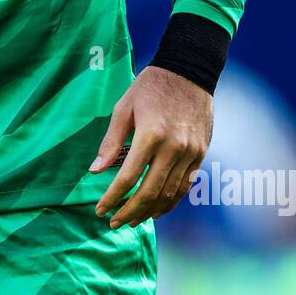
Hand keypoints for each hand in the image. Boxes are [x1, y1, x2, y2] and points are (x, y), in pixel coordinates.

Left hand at [89, 66, 212, 228]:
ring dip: (149, 211)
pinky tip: (156, 210)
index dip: (112, 198)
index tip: (100, 210)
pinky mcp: (200, 154)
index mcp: (150, 135)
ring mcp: (190, 153)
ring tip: (132, 220)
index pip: (128, 177)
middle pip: (150, 192)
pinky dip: (170, 202)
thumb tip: (95, 171)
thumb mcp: (124, 108)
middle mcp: (173, 148)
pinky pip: (185, 186)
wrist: (190, 71)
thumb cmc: (151, 87)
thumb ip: (111, 142)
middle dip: (129, 212)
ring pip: (169, 194)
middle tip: (113, 223)